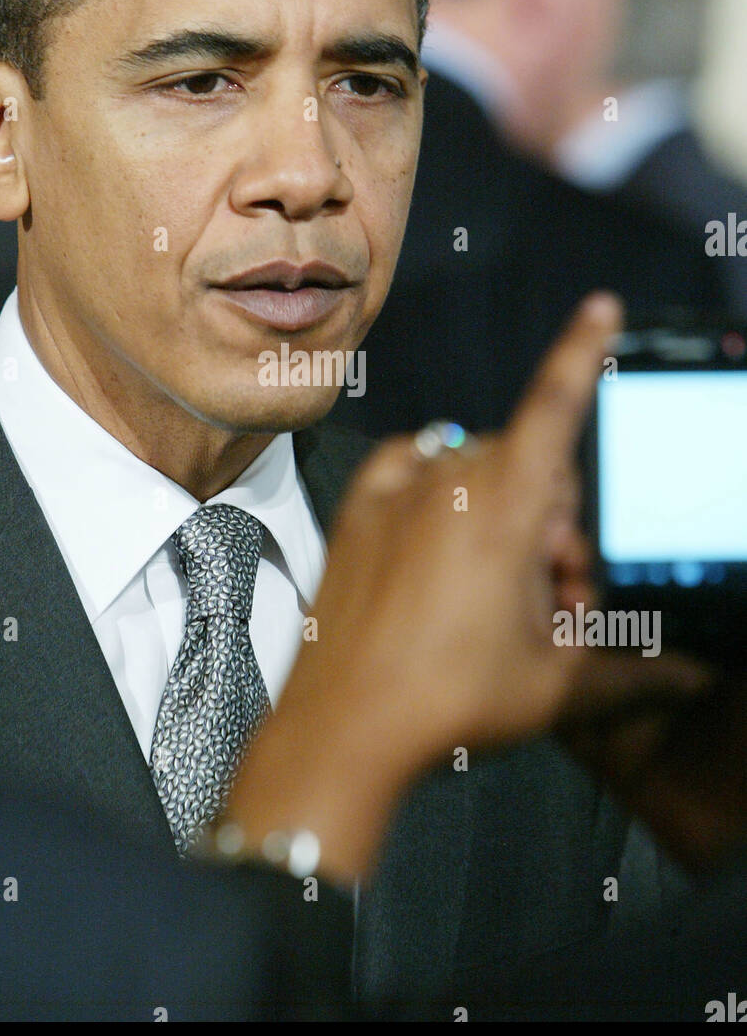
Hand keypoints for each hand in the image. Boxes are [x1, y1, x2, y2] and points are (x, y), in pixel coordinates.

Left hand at [227, 293, 708, 881]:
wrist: (342, 728)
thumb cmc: (449, 703)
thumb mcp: (554, 686)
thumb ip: (633, 671)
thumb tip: (693, 679)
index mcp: (506, 509)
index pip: (556, 408)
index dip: (583, 351)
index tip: (601, 307)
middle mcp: (449, 482)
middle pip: (530, 467)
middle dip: (555, 524)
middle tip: (552, 601)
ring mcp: (397, 492)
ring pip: (474, 468)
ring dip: (501, 513)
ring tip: (495, 591)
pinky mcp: (357, 508)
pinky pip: (412, 463)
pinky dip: (436, 485)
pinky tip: (441, 536)